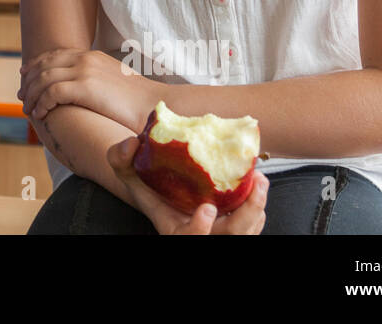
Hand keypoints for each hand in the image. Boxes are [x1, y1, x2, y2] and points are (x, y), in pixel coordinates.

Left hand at [19, 48, 154, 131]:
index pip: (55, 55)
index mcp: (92, 56)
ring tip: (28, 110)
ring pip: (44, 79)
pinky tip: (40, 114)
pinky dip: (42, 104)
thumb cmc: (137, 102)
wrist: (155, 106)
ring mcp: (84, 71)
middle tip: (22, 96)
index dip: (36, 65)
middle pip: (45, 65)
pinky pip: (52, 93)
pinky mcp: (85, 87)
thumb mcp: (112, 82)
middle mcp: (85, 59)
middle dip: (29, 80)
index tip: (25, 75)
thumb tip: (82, 91)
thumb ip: (94, 80)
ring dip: (32, 95)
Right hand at [107, 136, 268, 234]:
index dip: (200, 228)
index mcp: (175, 229)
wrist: (159, 192)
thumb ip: (121, 160)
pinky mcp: (235, 227)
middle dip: (248, 214)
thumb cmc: (146, 185)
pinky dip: (257, 207)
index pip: (190, 238)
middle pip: (232, 236)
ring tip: (260, 179)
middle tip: (257, 184)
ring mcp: (219, 233)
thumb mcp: (128, 173)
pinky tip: (255, 184)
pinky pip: (253, 224)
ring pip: (247, 231)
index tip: (206, 208)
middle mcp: (201, 236)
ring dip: (257, 207)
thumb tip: (132, 143)